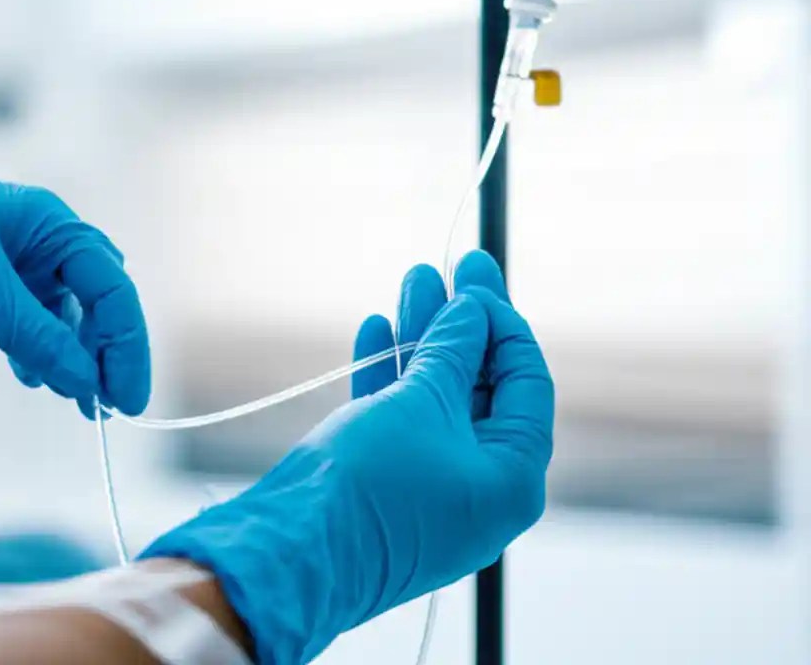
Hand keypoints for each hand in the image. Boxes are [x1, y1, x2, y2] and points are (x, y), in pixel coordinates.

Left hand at [0, 148, 150, 415]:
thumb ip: (36, 337)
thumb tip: (85, 383)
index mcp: (51, 223)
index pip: (112, 287)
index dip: (126, 345)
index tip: (125, 400)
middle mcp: (42, 238)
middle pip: (98, 302)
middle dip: (105, 354)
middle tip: (105, 408)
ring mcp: (16, 258)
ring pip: (65, 316)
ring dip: (71, 358)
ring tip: (75, 402)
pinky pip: (30, 320)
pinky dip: (37, 350)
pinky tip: (32, 378)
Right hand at [140, 252, 553, 664]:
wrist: (292, 554)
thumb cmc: (369, 484)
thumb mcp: (422, 403)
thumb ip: (453, 350)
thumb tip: (473, 311)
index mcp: (513, 478)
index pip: (526, 384)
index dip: (503, 325)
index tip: (475, 281)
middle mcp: (478, 488)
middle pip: (479, 388)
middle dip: (460, 324)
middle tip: (452, 266)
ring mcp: (429, 491)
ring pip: (433, 400)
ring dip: (421, 341)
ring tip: (410, 282)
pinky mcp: (382, 489)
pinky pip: (397, 423)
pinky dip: (388, 377)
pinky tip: (375, 329)